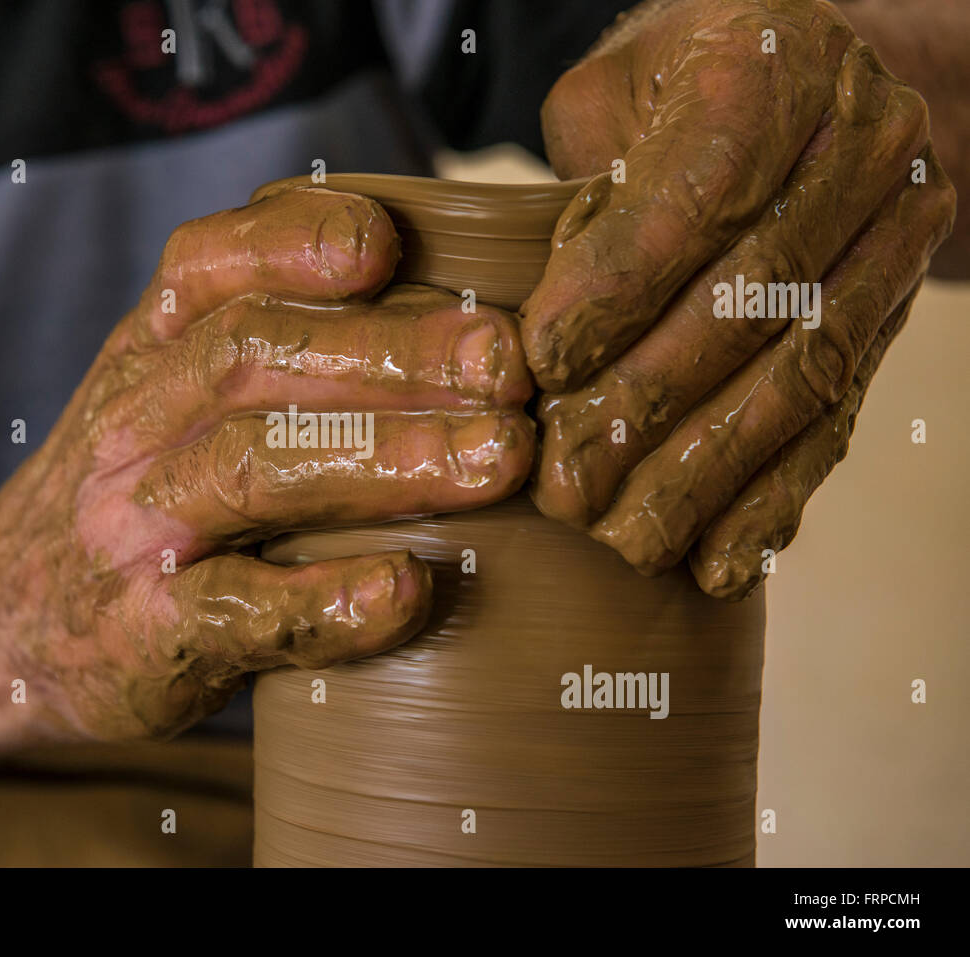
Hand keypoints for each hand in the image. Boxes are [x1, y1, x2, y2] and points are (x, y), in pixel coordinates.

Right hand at [0, 188, 533, 739]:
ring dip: (382, 458)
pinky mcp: (146, 637)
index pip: (209, 268)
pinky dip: (323, 600)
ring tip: (496, 458)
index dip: (298, 242)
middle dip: (388, 352)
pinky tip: (404, 590)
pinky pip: (234, 612)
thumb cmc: (134, 494)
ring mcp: (133, 532)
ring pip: (251, 470)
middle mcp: (132, 426)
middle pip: (251, 361)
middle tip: (507, 364)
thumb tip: (447, 309)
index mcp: (146, 352)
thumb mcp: (167, 393)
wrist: (0, 623)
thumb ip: (269, 343)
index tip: (393, 242)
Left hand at [521, 0, 955, 598]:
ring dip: (708, 475)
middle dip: (649, 407)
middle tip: (565, 486)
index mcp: (779, 69)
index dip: (617, 288)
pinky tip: (720, 561)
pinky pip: (839, 416)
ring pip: (800, 376)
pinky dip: (776, 498)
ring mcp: (890, 236)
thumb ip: (579, 187)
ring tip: (627, 542)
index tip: (540, 366)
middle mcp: (859, 148)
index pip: (699, 194)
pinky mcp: (893, 313)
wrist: (817, 69)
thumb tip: (536, 334)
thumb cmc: (681, 80)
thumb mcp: (615, 91)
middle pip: (752, 302)